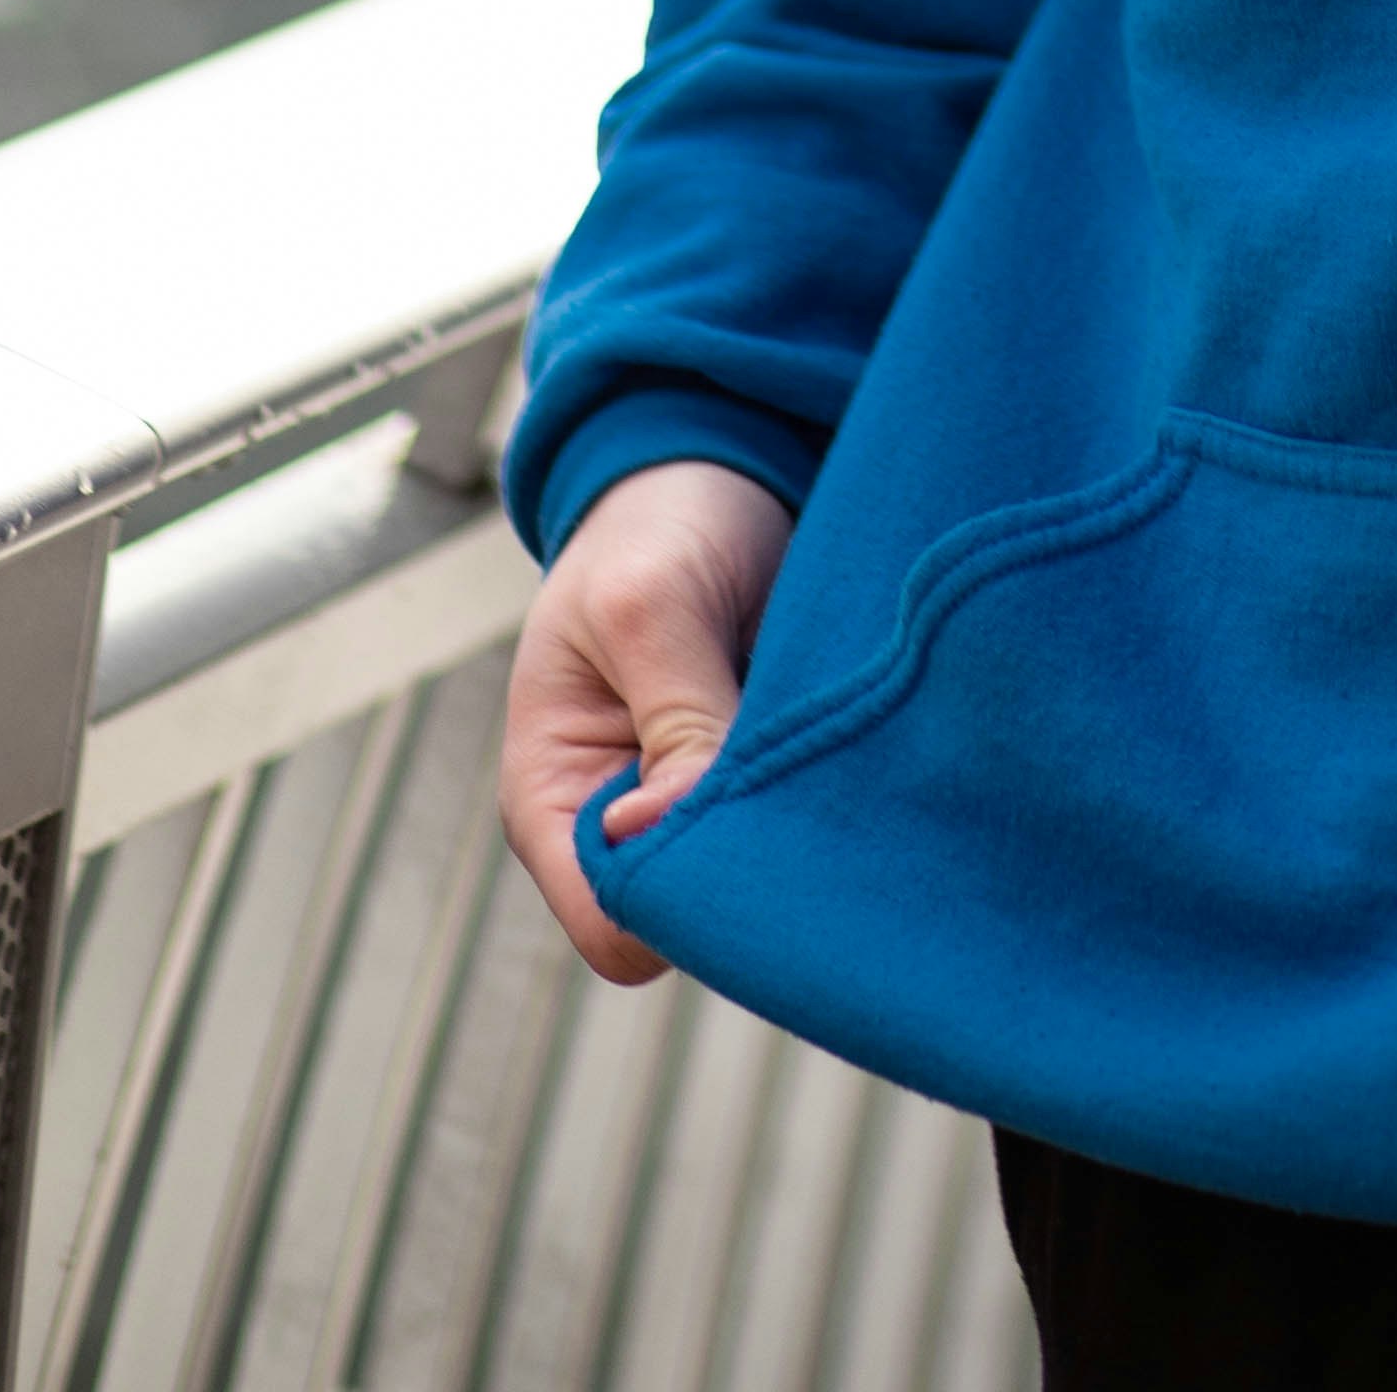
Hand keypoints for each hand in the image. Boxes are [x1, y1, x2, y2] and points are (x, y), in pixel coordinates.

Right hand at [499, 459, 798, 980]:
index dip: (679, 897)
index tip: (744, 815)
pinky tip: (844, 740)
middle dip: (749, 867)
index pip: (613, 926)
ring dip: (793, 825)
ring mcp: (686, 813)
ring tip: (823, 738)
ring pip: (749, 885)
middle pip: (689, 925)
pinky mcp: (751, 789)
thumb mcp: (652, 605)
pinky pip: (793, 836)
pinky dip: (823, 797)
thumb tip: (659, 844)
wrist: (709, 471)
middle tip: (805, 772)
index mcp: (553, 801)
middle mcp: (616, 827)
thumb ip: (675, 724)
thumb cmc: (655, 527)